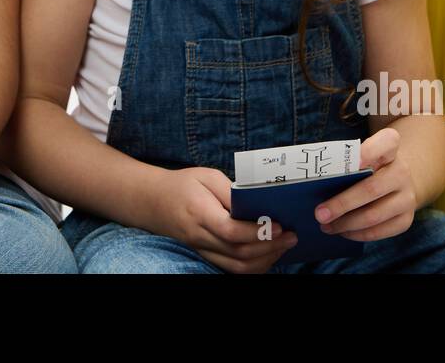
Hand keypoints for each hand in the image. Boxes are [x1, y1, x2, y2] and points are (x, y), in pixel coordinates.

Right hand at [150, 166, 297, 273]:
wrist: (152, 202)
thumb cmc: (182, 184)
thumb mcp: (206, 176)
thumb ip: (231, 190)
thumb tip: (257, 204)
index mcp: (199, 212)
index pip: (230, 230)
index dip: (257, 232)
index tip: (279, 225)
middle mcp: (200, 236)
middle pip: (238, 252)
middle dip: (270, 247)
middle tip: (291, 236)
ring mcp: (202, 249)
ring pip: (237, 266)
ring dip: (265, 259)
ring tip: (284, 245)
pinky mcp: (206, 255)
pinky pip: (232, 268)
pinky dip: (254, 265)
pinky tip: (268, 253)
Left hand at [314, 127, 416, 241]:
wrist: (396, 180)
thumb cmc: (368, 165)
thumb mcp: (361, 154)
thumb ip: (344, 161)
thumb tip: (316, 183)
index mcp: (390, 147)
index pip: (386, 142)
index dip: (369, 152)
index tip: (354, 161)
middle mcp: (402, 172)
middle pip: (371, 189)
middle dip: (342, 204)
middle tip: (319, 214)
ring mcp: (407, 197)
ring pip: (374, 215)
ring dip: (345, 224)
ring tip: (326, 225)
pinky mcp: (405, 219)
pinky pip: (379, 232)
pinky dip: (357, 234)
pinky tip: (342, 231)